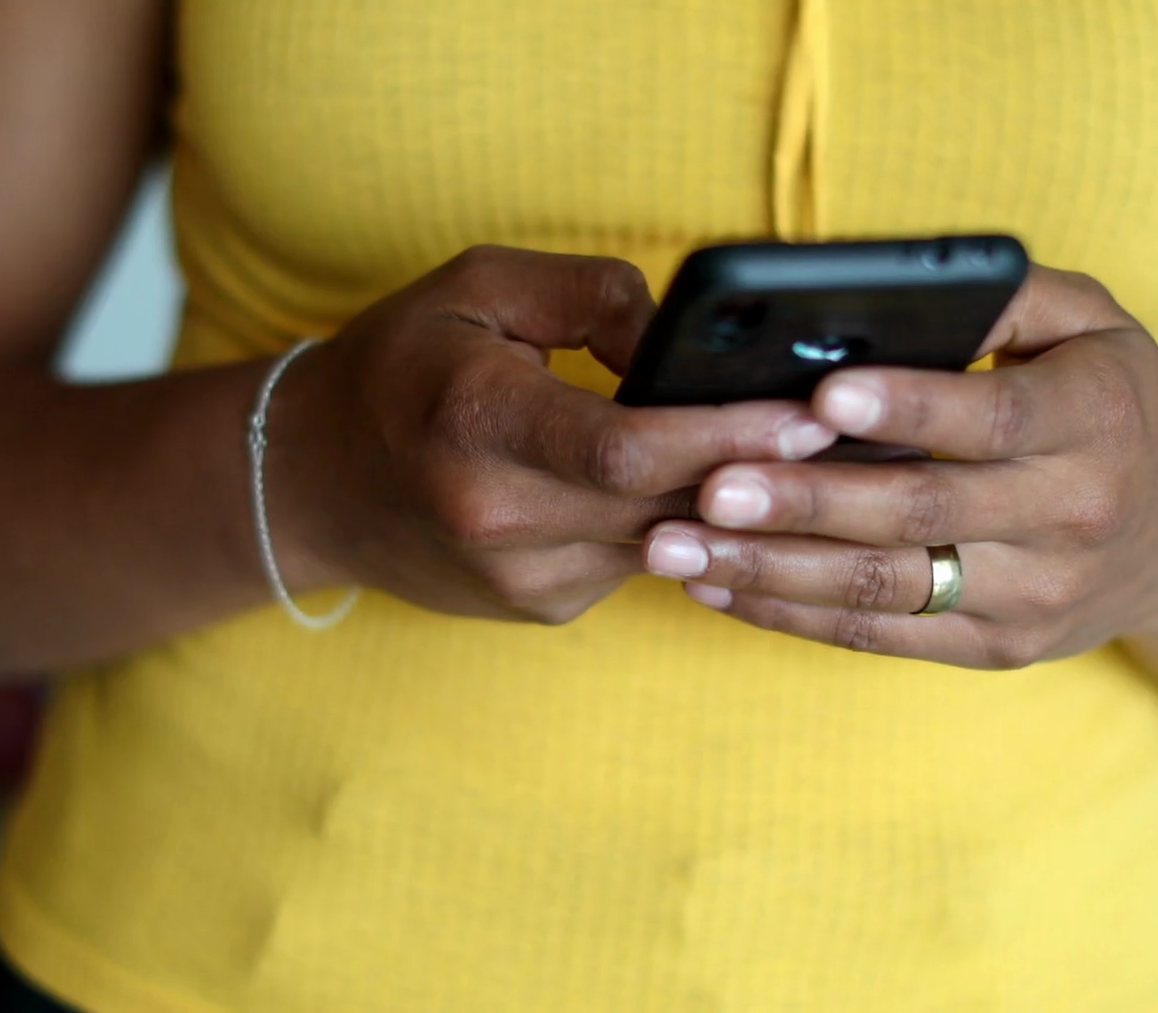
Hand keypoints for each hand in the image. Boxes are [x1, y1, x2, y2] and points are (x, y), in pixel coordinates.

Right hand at [269, 246, 837, 622]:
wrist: (310, 482)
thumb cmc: (399, 365)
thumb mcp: (478, 285)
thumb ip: (590, 296)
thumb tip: (683, 343)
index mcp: (473, 424)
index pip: (626, 449)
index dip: (728, 435)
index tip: (811, 411)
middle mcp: (494, 518)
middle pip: (664, 504)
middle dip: (764, 469)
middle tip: (848, 430)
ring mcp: (519, 579)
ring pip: (667, 544)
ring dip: (735, 503)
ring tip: (803, 456)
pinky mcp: (539, 610)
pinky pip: (639, 564)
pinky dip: (679, 524)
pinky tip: (709, 487)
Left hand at [640, 266, 1157, 668]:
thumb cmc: (1105, 398)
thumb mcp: (1087, 322)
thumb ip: (999, 296)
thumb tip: (878, 292)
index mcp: (1098, 420)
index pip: (995, 418)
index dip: (909, 408)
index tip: (821, 394)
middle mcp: (1074, 516)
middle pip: (922, 513)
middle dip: (805, 500)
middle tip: (708, 486)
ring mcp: (1036, 596)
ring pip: (886, 588)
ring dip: (770, 570)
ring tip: (673, 547)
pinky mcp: (998, 650)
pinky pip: (880, 637)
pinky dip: (788, 615)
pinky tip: (714, 587)